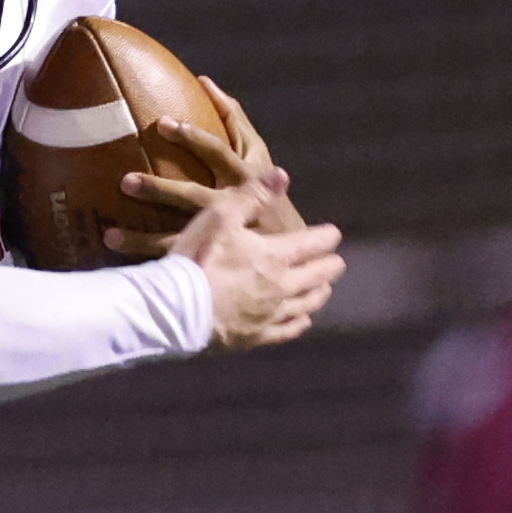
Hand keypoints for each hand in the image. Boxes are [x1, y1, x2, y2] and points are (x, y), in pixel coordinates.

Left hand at [106, 77, 305, 259]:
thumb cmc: (267, 190)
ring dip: (143, 239)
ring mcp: (220, 235)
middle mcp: (232, 204)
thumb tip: (203, 82)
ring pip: (179, 236)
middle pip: (193, 196)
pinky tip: (116, 257)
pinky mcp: (209, 257)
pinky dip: (146, 260)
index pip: (217, 152)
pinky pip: (175, 258)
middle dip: (160, 191)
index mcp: (244, 175)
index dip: (192, 138)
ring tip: (109, 235)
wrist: (291, 247)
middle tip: (125, 182)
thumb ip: (232, 119)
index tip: (162, 124)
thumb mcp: (255, 153)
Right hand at [169, 169, 344, 349]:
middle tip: (335, 262)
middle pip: (318, 275)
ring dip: (319, 293)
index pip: (314, 243)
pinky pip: (289, 330)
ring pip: (308, 303)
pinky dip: (300, 322)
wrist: (177, 310)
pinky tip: (303, 320)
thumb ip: (252, 196)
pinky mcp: (258, 337)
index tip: (333, 234)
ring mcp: (272, 314)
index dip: (327, 237)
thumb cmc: (197, 260)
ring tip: (323, 288)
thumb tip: (282, 175)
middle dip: (329, 266)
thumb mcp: (219, 217)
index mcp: (277, 255)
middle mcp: (283, 286)